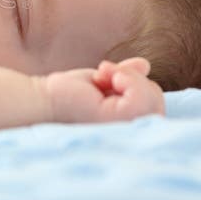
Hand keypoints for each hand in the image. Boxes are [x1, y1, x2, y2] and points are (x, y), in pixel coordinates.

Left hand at [42, 57, 164, 122]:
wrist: (43, 98)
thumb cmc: (68, 93)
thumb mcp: (104, 81)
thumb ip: (126, 77)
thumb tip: (145, 65)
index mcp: (127, 127)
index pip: (155, 107)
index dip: (139, 86)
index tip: (108, 76)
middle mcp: (129, 134)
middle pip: (157, 103)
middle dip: (134, 79)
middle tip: (103, 74)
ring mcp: (124, 130)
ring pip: (153, 100)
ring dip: (129, 77)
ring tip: (102, 76)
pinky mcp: (114, 122)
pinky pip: (141, 100)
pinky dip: (128, 81)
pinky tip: (104, 79)